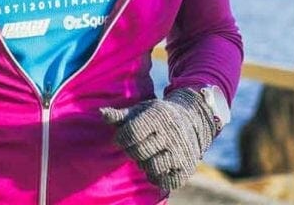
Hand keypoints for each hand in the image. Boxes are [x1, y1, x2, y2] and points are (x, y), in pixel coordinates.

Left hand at [100, 89, 215, 190]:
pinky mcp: (186, 168)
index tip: (121, 138)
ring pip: (152, 167)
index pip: (132, 132)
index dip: (121, 138)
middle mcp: (171, 134)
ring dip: (143, 164)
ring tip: (144, 156)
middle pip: (140, 151)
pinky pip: (165, 181)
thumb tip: (101, 113)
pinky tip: (154, 167)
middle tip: (133, 147)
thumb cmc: (158, 115)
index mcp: (158, 117)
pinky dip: (156, 177)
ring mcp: (180, 152)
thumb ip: (121, 115)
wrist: (192, 119)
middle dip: (131, 151)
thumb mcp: (141, 110)